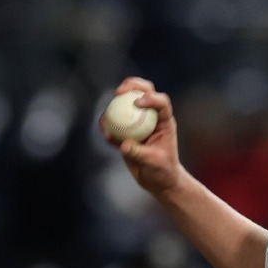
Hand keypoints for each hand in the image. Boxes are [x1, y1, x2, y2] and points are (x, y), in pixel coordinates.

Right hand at [104, 77, 182, 195]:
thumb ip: (139, 153)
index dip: (150, 97)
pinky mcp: (127, 133)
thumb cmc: (163, 171)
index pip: (160, 102)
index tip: (137, 102)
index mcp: (164, 121)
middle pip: (143, 92)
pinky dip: (108, 125)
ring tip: (107, 115)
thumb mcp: (154, 163)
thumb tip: (123, 145)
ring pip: (126, 105)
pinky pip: (115, 125)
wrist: (158, 181)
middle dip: (131, 86)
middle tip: (118, 92)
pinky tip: (103, 130)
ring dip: (115, 105)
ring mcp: (138, 123)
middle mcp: (151, 117)